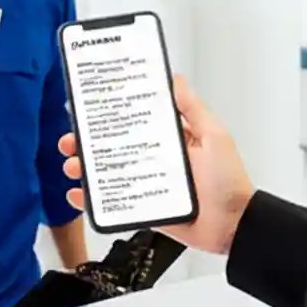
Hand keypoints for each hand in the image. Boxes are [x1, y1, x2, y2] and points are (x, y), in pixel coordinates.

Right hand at [58, 75, 255, 254]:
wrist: (235, 226)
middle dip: (87, 142)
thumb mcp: (215, 136)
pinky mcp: (144, 210)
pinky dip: (92, 201)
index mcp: (170, 140)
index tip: (89, 107)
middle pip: (113, 147)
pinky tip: (78, 194)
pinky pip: (113, 204)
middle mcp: (155, 160)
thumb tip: (175, 79)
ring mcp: (147, 185)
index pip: (133, 121)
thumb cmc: (229, 182)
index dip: (111, 114)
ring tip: (72, 165)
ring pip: (108, 174)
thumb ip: (193, 109)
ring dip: (85, 168)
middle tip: (71, 139)